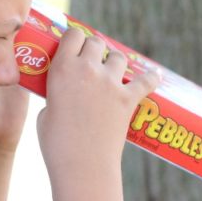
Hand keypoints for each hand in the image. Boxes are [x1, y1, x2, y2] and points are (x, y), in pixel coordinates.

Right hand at [37, 28, 159, 185]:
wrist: (82, 165)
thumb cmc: (56, 143)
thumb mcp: (45, 111)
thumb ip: (56, 94)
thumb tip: (64, 93)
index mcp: (62, 69)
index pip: (72, 35)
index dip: (73, 38)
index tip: (72, 45)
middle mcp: (87, 70)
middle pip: (96, 42)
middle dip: (93, 48)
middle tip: (90, 59)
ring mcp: (110, 84)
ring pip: (118, 57)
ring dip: (114, 61)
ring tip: (112, 70)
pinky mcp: (128, 99)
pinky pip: (145, 82)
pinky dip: (151, 78)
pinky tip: (155, 75)